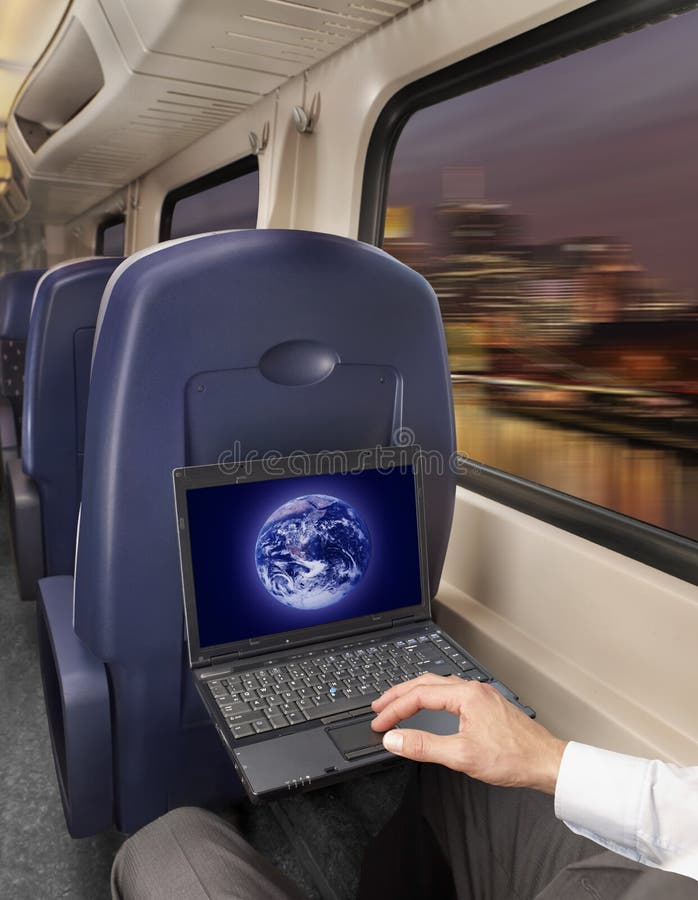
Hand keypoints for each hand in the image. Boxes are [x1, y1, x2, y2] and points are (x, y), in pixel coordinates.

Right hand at [370, 674, 566, 794]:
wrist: (547, 763)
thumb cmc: (513, 758)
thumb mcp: (462, 755)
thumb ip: (424, 746)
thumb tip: (395, 739)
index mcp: (466, 695)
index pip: (418, 695)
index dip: (394, 709)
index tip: (379, 723)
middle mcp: (473, 688)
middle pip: (425, 683)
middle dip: (399, 694)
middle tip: (379, 707)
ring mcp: (481, 695)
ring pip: (439, 686)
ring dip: (415, 694)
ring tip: (397, 704)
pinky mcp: (487, 705)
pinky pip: (451, 693)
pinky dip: (431, 697)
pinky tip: (430, 707)